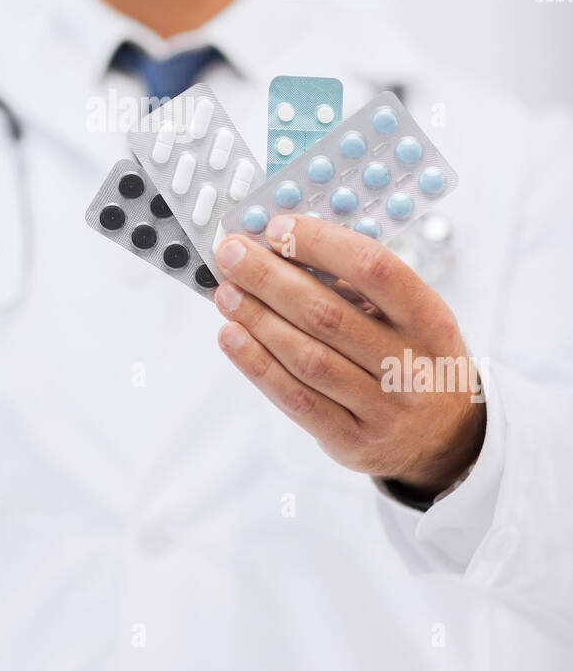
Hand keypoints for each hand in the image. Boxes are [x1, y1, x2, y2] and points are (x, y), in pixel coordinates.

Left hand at [213, 214, 484, 498]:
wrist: (445, 439)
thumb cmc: (412, 357)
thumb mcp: (411, 318)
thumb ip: (357, 287)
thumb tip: (279, 250)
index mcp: (430, 320)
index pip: (375, 269)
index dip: (321, 244)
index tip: (277, 228)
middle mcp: (411, 366)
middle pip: (328, 315)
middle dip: (271, 278)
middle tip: (232, 254)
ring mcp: (384, 409)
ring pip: (308, 358)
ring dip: (258, 320)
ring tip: (225, 293)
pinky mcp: (353, 442)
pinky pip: (296, 400)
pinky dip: (257, 365)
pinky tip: (231, 336)